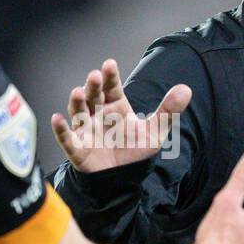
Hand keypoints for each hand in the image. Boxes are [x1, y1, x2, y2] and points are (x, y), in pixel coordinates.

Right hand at [51, 58, 190, 172]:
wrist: (124, 179)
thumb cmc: (135, 151)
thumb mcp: (155, 131)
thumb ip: (168, 111)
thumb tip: (187, 89)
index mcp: (116, 106)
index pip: (111, 87)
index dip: (109, 76)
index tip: (109, 64)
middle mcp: (98, 115)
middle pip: (93, 96)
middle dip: (93, 86)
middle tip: (94, 76)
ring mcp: (87, 130)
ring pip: (79, 113)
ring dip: (77, 102)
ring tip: (78, 92)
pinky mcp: (78, 149)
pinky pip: (67, 138)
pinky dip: (61, 130)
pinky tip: (56, 119)